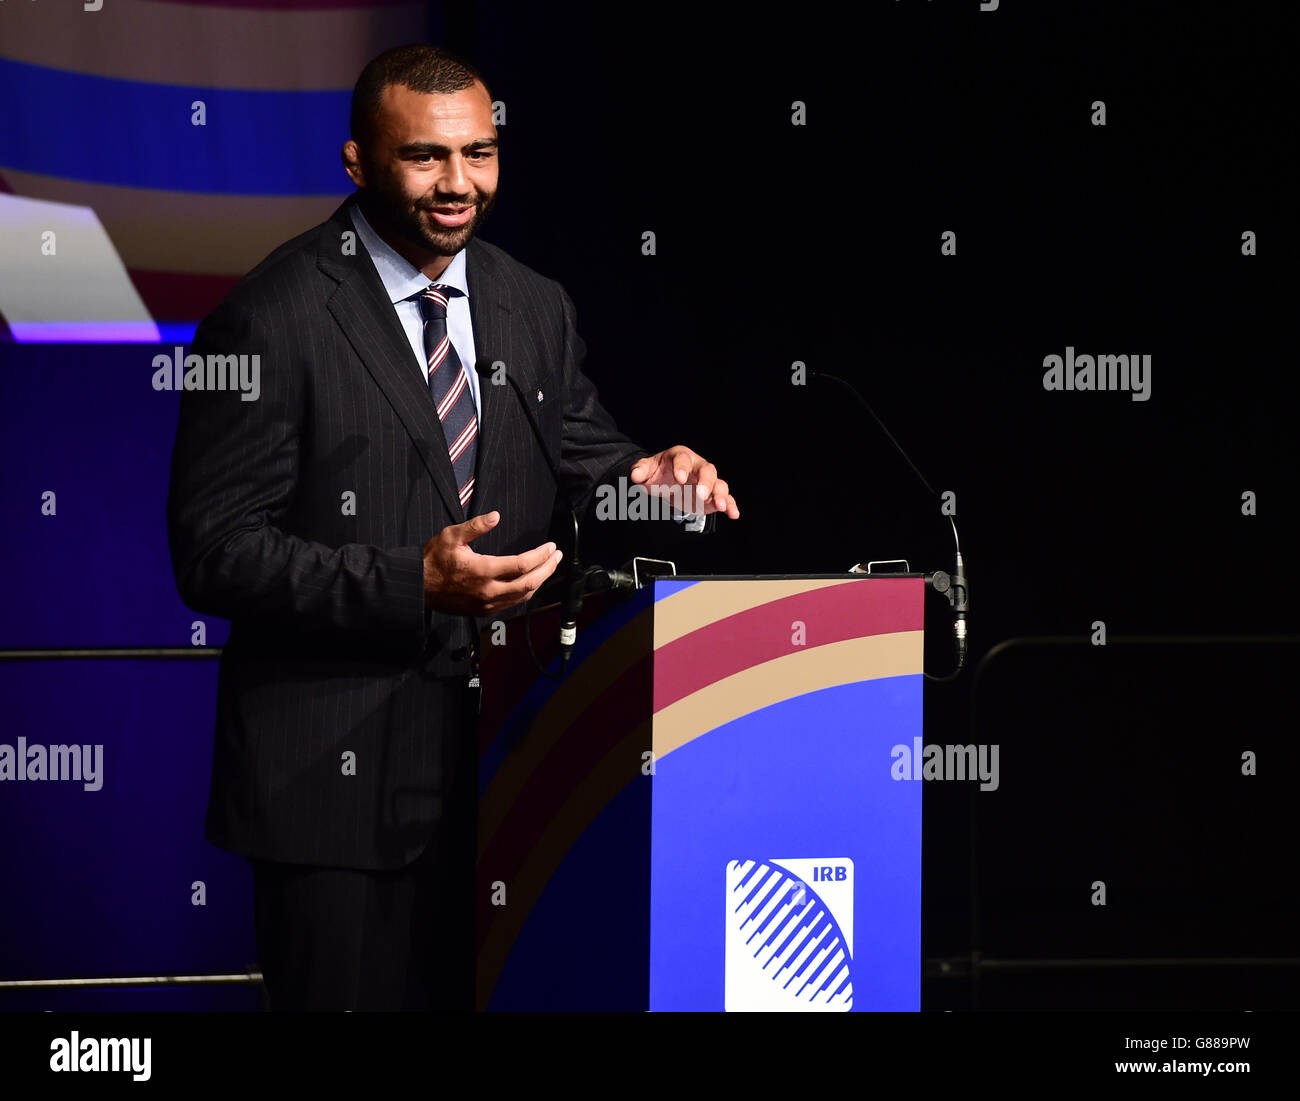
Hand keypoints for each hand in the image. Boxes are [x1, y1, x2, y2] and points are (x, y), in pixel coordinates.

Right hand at [423, 511, 562, 615]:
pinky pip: (512, 604)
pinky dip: (525, 593)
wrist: (418, 587)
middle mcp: (488, 590)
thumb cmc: (433, 560)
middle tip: (557, 557)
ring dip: (539, 582)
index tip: (551, 547)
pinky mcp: (483, 611)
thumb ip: (475, 526)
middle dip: (547, 569)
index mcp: (483, 570)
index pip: (522, 564)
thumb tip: (495, 516)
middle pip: (529, 583)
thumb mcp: (451, 536)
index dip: (540, 555)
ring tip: (548, 568)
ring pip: (523, 596)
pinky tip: (530, 583)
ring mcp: (487, 604)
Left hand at [629, 446, 739, 518]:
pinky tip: (733, 514)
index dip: (682, 467)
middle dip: (706, 482)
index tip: (679, 478)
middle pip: (707, 470)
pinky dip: (730, 505)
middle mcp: (697, 466)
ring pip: (719, 484)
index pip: (683, 459)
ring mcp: (707, 481)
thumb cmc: (658, 473)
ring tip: (721, 506)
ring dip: (721, 495)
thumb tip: (635, 474)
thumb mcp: (645, 471)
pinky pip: (725, 498)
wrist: (665, 481)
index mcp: (681, 456)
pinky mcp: (712, 495)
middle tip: (701, 494)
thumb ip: (640, 471)